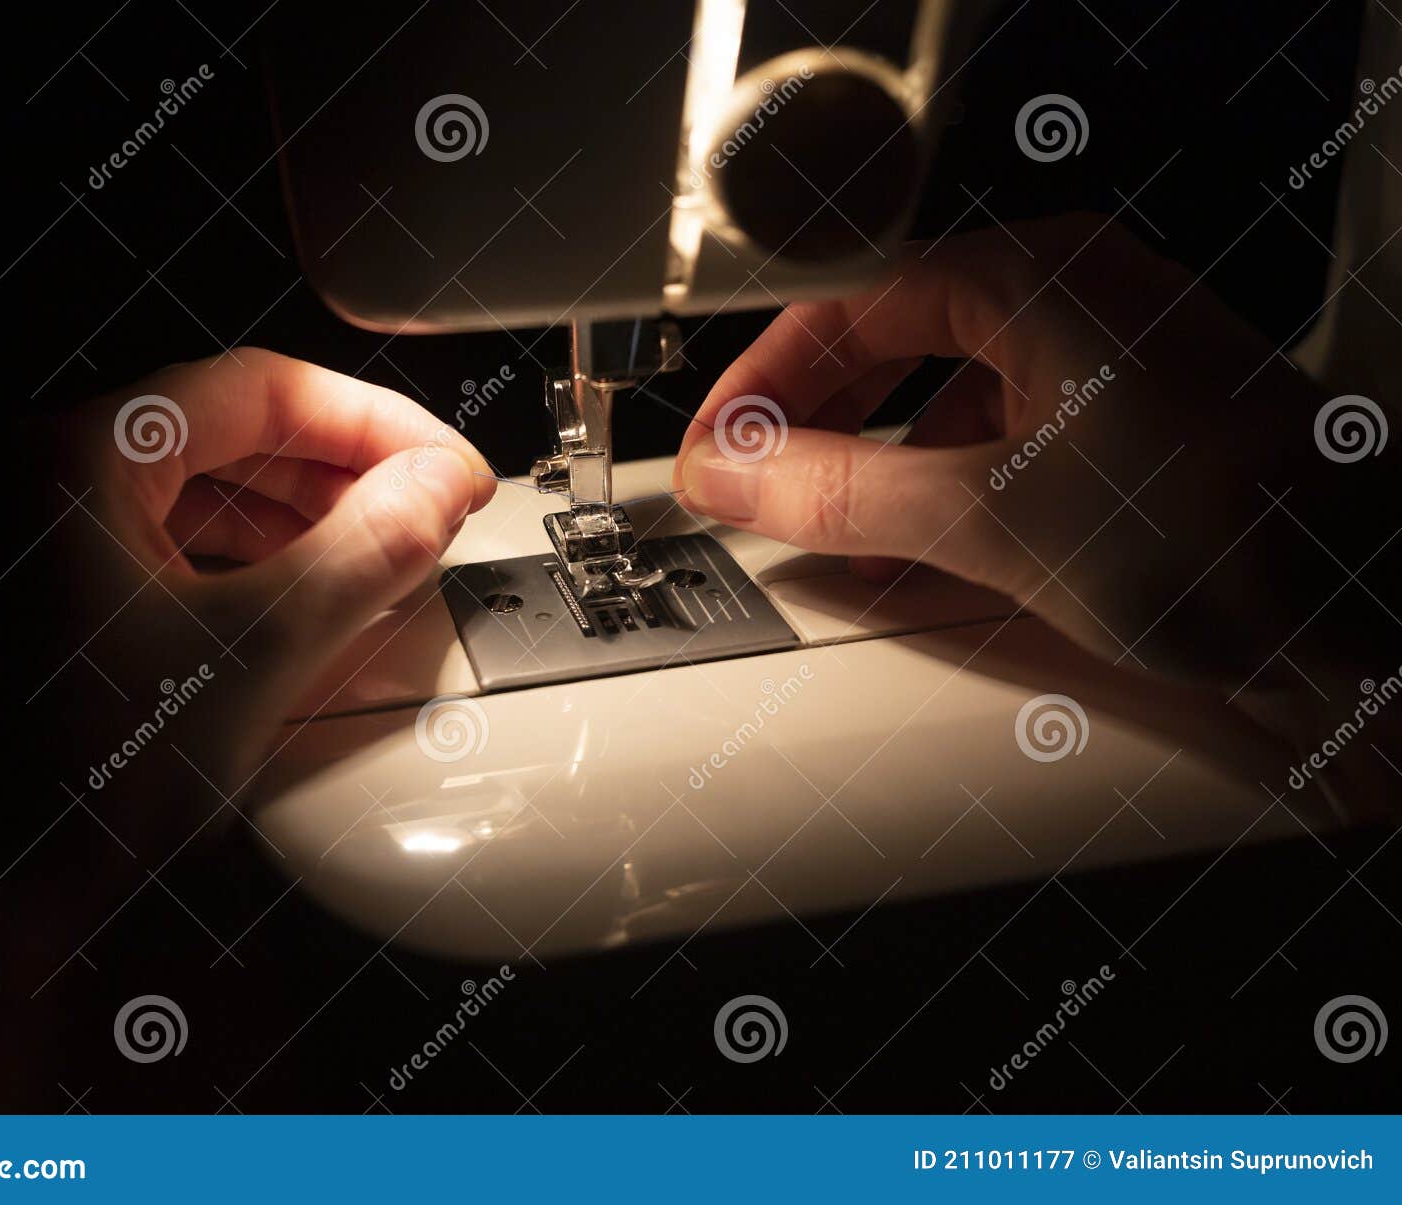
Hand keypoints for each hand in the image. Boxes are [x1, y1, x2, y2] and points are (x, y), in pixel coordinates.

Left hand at [38, 348, 493, 842]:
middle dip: (347, 469)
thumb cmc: (78, 786)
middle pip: (235, 431)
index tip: (444, 466)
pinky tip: (314, 591)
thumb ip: (367, 551)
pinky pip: (186, 543)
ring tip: (386, 550)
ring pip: (213, 488)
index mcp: (77, 461)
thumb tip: (437, 487)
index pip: (261, 389)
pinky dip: (262, 557)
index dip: (376, 424)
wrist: (4, 903)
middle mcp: (51, 482)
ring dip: (310, 514)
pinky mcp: (67, 595)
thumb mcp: (256, 651)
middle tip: (428, 505)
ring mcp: (51, 539)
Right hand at [674, 216, 1399, 813]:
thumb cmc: (1232, 536)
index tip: (718, 448)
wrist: (1371, 613)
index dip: (764, 381)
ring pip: (944, 391)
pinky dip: (941, 489)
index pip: (848, 302)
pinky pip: (998, 436)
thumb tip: (739, 473)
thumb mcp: (989, 516)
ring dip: (873, 463)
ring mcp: (1109, 365)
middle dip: (812, 422)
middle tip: (751, 488)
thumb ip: (839, 492)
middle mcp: (1078, 301)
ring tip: (825, 532)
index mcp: (1041, 276)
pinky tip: (917, 551)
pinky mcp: (1129, 431)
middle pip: (892, 340)